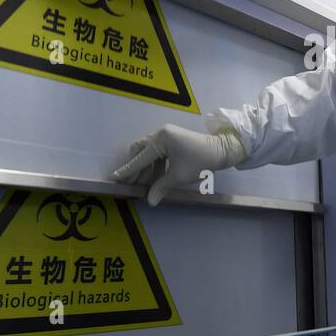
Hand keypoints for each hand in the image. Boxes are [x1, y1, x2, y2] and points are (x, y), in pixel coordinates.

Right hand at [112, 124, 245, 205]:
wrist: (221, 151)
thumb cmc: (200, 162)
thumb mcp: (179, 177)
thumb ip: (161, 188)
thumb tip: (149, 201)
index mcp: (161, 139)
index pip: (140, 158)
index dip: (127, 170)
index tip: (114, 178)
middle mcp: (160, 133)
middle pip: (140, 151)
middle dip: (136, 169)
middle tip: (132, 185)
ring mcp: (166, 135)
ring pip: (148, 153)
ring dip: (145, 168)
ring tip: (143, 185)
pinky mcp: (172, 139)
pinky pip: (157, 153)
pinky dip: (154, 165)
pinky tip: (154, 179)